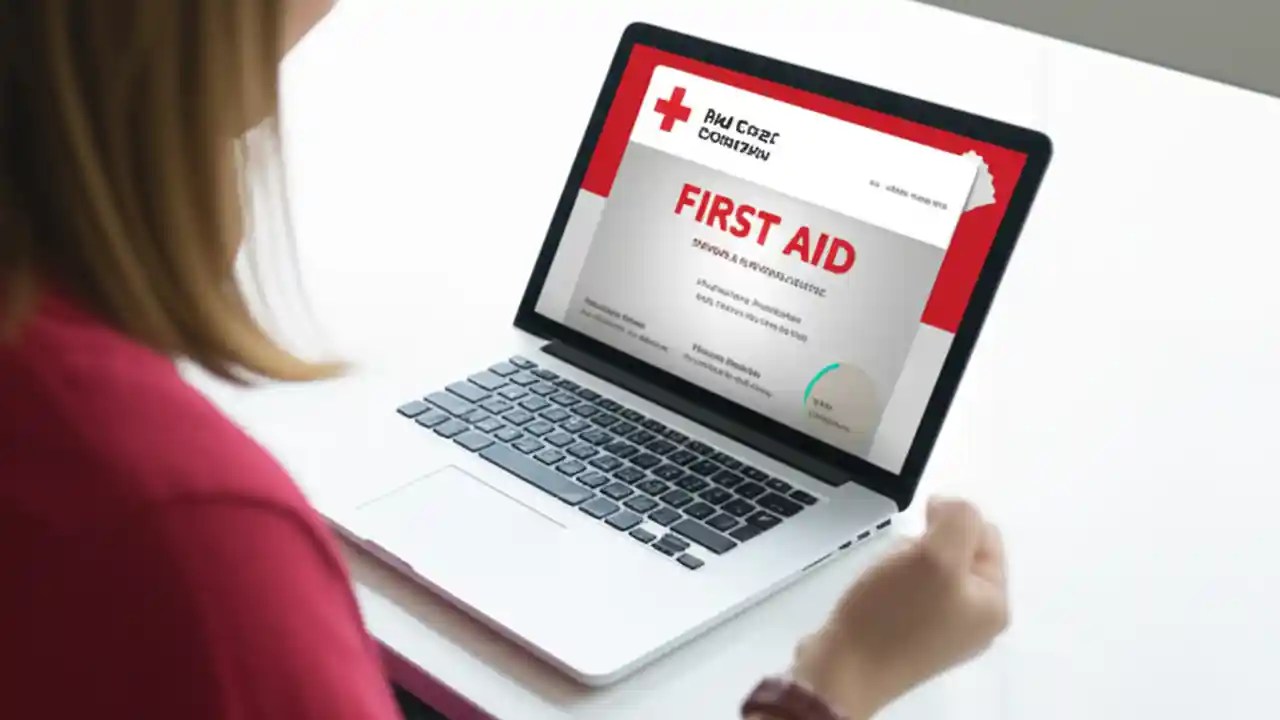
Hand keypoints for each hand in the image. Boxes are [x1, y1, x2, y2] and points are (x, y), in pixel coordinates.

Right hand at [791, 497, 1008, 719]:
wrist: (844, 672)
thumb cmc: (893, 613)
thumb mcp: (936, 554)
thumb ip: (958, 519)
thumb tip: (948, 509)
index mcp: (995, 604)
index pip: (986, 534)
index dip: (950, 522)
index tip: (917, 535)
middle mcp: (978, 623)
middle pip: (959, 552)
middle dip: (926, 545)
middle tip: (900, 564)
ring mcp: (945, 634)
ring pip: (932, 570)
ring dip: (906, 563)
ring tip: (885, 582)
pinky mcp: (913, 640)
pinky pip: (911, 594)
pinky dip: (893, 585)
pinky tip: (877, 597)